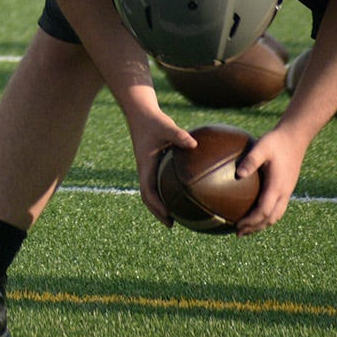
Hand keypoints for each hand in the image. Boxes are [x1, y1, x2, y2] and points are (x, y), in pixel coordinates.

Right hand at [127, 107, 199, 225]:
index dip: (156, 206)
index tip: (167, 216)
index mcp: (145, 166)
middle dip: (158, 211)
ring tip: (176, 215)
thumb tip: (195, 145)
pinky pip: (158, 182)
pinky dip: (166, 191)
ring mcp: (148, 167)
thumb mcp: (166, 126)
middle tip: (172, 224)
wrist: (141, 112)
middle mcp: (145, 169)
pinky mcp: (153, 163)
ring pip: (152, 190)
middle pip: (148, 196)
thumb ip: (179, 136)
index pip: (147, 191)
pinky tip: (182, 192)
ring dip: (161, 204)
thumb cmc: (153, 120)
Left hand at [233, 123, 308, 235]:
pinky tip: (257, 211)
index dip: (251, 221)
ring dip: (262, 224)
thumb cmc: (276, 140)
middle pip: (270, 219)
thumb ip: (251, 160)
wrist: (296, 137)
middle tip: (239, 233)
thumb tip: (237, 174)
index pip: (263, 211)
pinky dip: (267, 215)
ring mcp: (287, 191)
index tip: (237, 226)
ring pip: (276, 215)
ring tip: (248, 228)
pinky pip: (278, 208)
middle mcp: (284, 192)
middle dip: (255, 228)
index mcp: (277, 186)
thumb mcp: (262, 146)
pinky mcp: (287, 187)